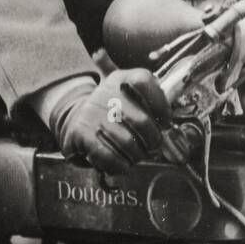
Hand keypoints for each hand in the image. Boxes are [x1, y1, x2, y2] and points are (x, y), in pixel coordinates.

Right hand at [52, 69, 172, 174]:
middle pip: (141, 120)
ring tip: (136, 155)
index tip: (166, 122)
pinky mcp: (81, 133)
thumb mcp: (127, 93)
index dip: (160, 104)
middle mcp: (106, 92)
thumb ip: (150, 97)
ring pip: (127, 143)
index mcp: (121, 78)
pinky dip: (119, 165)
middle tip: (153, 145)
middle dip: (152, 140)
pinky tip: (122, 164)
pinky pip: (108, 156)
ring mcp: (92, 112)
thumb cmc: (111, 109)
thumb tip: (169, 118)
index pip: (144, 81)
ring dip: (136, 155)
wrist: (74, 117)